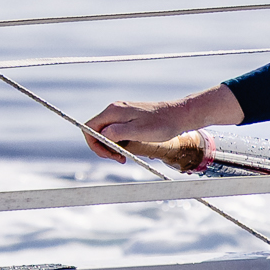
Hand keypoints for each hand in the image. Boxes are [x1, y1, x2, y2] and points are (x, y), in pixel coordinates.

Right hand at [79, 84, 241, 159]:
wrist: (179, 116)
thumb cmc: (161, 124)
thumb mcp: (138, 131)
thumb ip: (118, 132)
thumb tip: (101, 135)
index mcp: (114, 111)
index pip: (90, 128)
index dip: (94, 144)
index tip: (109, 155)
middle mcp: (115, 110)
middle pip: (97, 131)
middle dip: (104, 148)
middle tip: (120, 159)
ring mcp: (122, 113)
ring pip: (107, 133)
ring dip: (112, 147)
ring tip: (125, 156)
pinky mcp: (129, 118)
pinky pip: (117, 132)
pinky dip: (120, 143)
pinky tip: (130, 149)